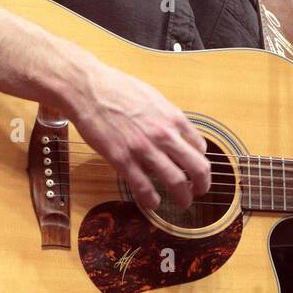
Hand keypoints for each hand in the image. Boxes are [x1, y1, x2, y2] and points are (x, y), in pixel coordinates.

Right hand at [66, 60, 209, 210]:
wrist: (89, 89)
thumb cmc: (119, 89)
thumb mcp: (153, 98)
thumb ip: (167, 117)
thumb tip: (176, 130)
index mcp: (173, 118)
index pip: (199, 146)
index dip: (200, 160)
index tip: (196, 168)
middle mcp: (164, 135)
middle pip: (196, 167)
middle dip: (202, 184)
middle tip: (199, 191)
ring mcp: (144, 149)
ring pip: (176, 181)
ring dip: (183, 197)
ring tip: (183, 203)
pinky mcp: (122, 160)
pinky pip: (143, 187)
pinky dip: (152, 200)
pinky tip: (153, 203)